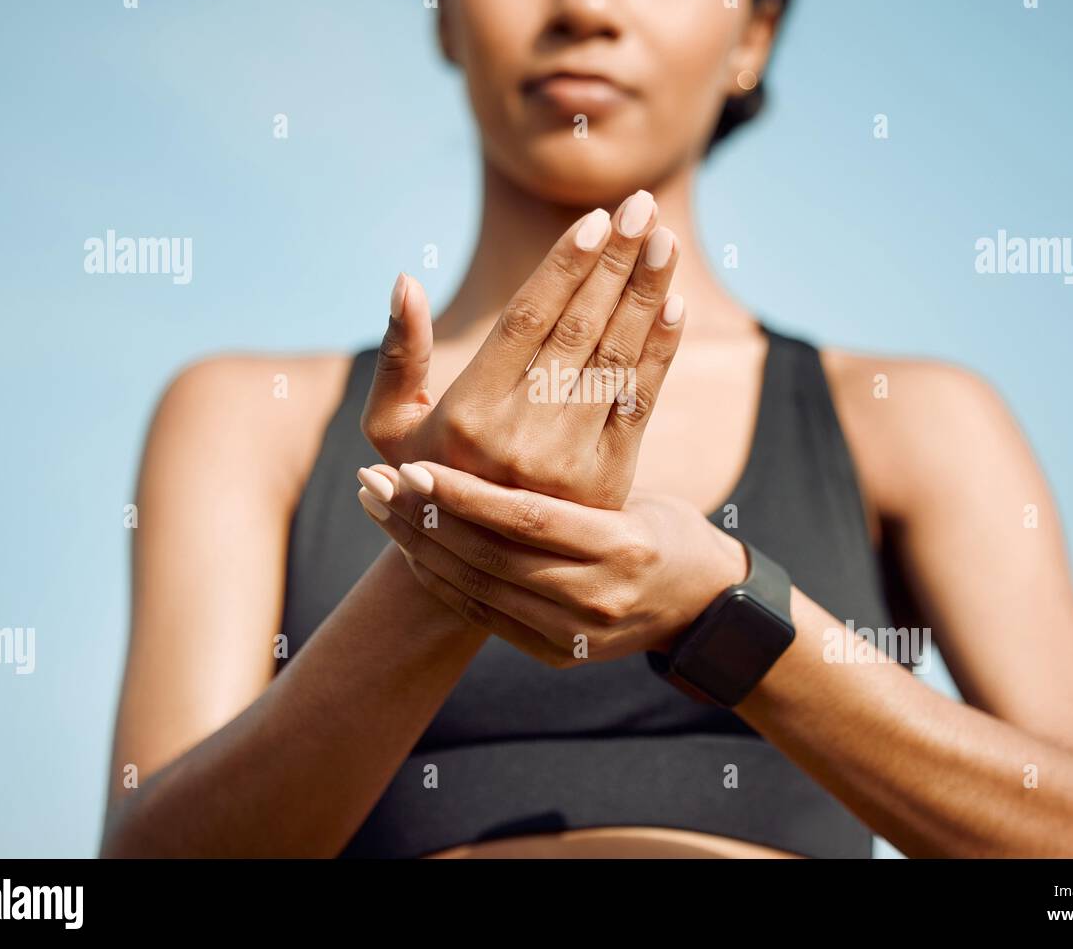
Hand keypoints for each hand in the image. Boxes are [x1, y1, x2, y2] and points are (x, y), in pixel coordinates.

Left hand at [354, 460, 749, 665]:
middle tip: (373, 478)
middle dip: (422, 518)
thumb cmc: (664, 526)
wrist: (699, 605)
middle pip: (489, 557)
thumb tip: (510, 417)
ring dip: (418, 547)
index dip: (464, 495)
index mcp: (622, 546)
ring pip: (477, 588)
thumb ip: (574, 471)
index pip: (526, 519)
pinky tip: (408, 548)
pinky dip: (442, 581)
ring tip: (377, 505)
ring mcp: (575, 634)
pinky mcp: (556, 655)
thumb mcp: (635, 489)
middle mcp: (596, 597)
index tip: (412, 466)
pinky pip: (484, 617)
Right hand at [361, 190, 683, 508]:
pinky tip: (672, 306)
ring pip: (614, 360)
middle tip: (642, 206)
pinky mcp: (606, 480)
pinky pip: (637, 403)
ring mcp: (568, 461)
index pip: (526, 322)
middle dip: (614, 262)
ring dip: (645, 294)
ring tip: (665, 241)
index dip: (564, 267)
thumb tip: (405, 281)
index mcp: (467, 415)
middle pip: (579, 330)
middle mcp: (520, 437)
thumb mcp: (391, 424)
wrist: (480, 568)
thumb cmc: (427, 477)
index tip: (594, 219)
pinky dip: (659, 353)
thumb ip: (398, 355)